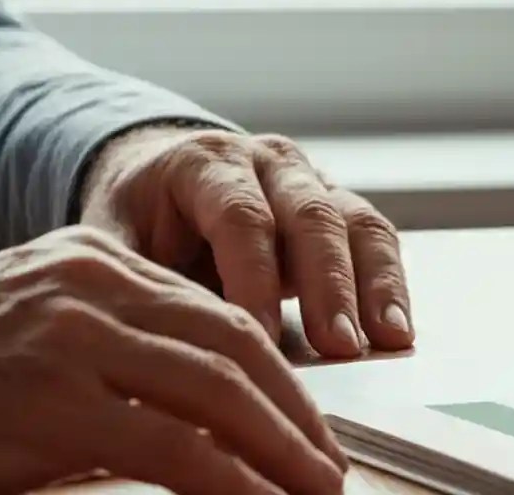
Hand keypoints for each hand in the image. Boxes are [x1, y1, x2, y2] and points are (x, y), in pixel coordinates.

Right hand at [0, 226, 345, 494]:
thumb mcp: (35, 326)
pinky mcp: (49, 402)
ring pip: (218, 389)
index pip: (216, 312)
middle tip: (327, 461)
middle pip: (234, 343)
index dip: (276, 373)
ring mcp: (73, 338)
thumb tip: (200, 403)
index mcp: (96, 259)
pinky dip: (230, 479)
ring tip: (316, 487)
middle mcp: (94, 285)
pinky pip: (172, 444)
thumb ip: (113, 342)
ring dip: (281, 445)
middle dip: (295, 410)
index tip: (307, 421)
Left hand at [80, 127, 413, 358]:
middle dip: (328, 284)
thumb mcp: (114, 244)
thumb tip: (164, 351)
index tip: (259, 339)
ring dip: (374, 285)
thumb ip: (139, 283)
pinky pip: (377, 239)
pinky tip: (398, 333)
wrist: (162, 183)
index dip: (254, 279)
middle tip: (339, 346)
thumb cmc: (137, 225)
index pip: (240, 216)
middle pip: (311, 215)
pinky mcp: (341, 210)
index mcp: (205, 163)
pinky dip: (391, 285)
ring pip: (356, 222)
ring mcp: (314, 181)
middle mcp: (269, 162)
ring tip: (388, 341)